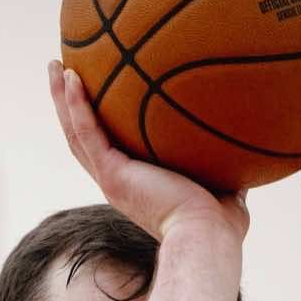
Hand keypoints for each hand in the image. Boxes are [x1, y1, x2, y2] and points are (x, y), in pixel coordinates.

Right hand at [48, 60, 247, 244]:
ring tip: (54, 64)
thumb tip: (246, 138)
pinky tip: (71, 77)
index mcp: (134, 185)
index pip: (106, 148)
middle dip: (67, 104)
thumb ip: (224, 161)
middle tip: (60, 70)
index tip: (93, 95)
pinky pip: (87, 133)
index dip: (95, 122)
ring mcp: (111, 178)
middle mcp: (116, 182)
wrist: (208, 236)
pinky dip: (76, 105)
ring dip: (62, 98)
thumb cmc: (220, 223)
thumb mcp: (222, 183)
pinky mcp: (113, 174)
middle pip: (80, 137)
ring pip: (74, 132)